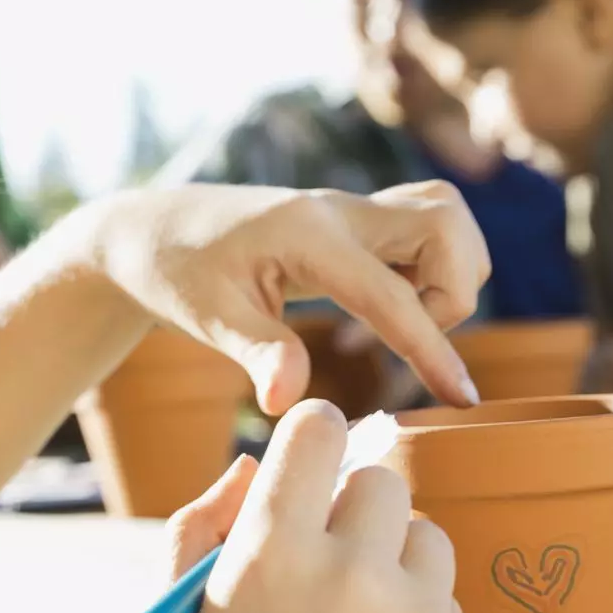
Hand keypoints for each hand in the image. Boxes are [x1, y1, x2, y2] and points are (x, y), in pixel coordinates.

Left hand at [85, 181, 489, 411]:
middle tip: (403, 338)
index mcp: (306, 235)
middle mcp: (339, 211)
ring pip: (446, 219)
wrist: (150, 232)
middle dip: (452, 291)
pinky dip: (428, 269)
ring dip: (447, 275)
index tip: (461, 397)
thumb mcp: (206, 319)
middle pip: (446, 225)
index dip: (432, 348)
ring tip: (393, 322)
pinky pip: (424, 230)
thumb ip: (257, 353)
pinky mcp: (353, 220)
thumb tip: (288, 403)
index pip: (391, 294)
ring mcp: (349, 210)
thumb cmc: (174, 273)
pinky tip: (380, 309)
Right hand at [144, 402, 478, 612]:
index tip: (306, 466)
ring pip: (425, 540)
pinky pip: (448, 609)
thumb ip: (197, 529)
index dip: (311, 440)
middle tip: (320, 568)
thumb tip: (249, 467)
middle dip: (350, 510)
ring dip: (392, 565)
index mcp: (267, 552)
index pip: (319, 429)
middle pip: (380, 478)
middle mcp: (349, 572)